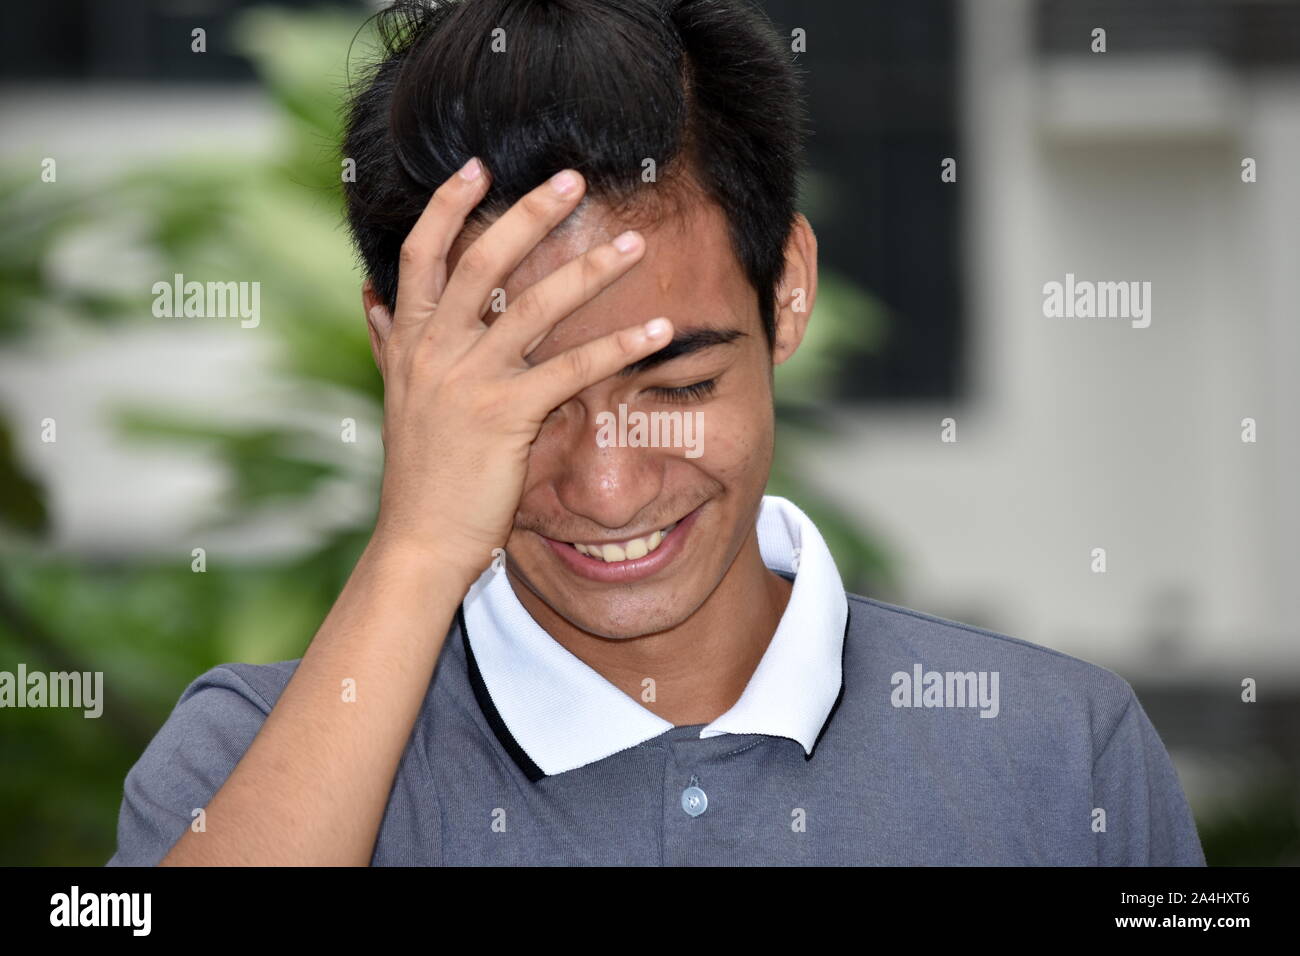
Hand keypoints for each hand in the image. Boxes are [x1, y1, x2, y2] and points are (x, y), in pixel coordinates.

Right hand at [365, 158, 671, 582]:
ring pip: (533, 306)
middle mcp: (433, 351)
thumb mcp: (396, 398)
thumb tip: (373, 298)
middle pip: (480, 261)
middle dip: (528, 213)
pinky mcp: (505, 416)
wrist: (418, 541)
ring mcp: (467, 381)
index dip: (445, 205)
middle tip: (571, 177)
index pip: (420, 255)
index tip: (476, 166)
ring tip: (633, 245)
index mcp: (408, 342)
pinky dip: (618, 346)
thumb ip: (388, 342)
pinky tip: (658, 331)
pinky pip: (571, 368)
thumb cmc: (419, 475)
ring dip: (588, 269)